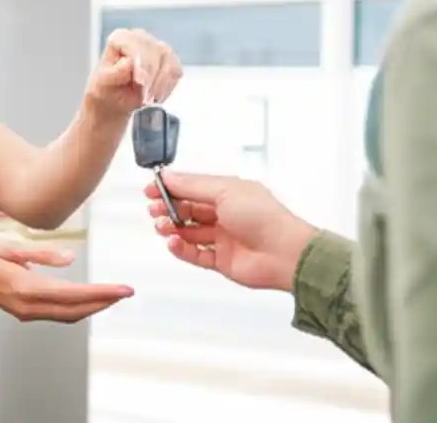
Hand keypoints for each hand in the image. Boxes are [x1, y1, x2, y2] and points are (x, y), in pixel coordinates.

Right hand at [0, 237, 134, 322]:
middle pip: (75, 311)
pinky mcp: (23, 310)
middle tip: (126, 293)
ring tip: (112, 296)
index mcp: (27, 288)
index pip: (74, 295)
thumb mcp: (12, 247)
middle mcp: (28, 305)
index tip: (122, 290)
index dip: (102, 294)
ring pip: (67, 315)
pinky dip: (76, 308)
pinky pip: (57, 314)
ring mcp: (25, 311)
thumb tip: (70, 258)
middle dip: (103, 303)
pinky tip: (86, 300)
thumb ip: (43, 254)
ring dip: (92, 307)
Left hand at [85, 28, 181, 116]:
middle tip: (146, 98)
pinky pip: (176, 71)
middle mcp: (140, 38)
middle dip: (153, 77)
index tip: (141, 82)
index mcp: (121, 38)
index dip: (142, 64)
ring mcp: (156, 47)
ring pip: (169, 61)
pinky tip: (156, 96)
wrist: (115, 100)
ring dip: (161, 84)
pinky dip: (167, 86)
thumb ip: (116, 72)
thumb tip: (129, 63)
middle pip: (157, 51)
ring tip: (149, 99)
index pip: (138, 46)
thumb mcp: (104, 83)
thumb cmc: (107, 89)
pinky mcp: (169, 60)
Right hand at [144, 172, 317, 291]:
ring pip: (189, 232)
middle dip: (169, 208)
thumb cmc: (264, 217)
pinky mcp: (222, 260)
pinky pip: (195, 254)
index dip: (172, 188)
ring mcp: (224, 238)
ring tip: (162, 226)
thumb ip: (193, 185)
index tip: (152, 189)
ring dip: (172, 228)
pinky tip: (174, 242)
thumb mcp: (225, 191)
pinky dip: (181, 249)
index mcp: (229, 193)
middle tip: (154, 209)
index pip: (193, 188)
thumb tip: (170, 176)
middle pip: (189, 210)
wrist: (284, 253)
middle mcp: (226, 214)